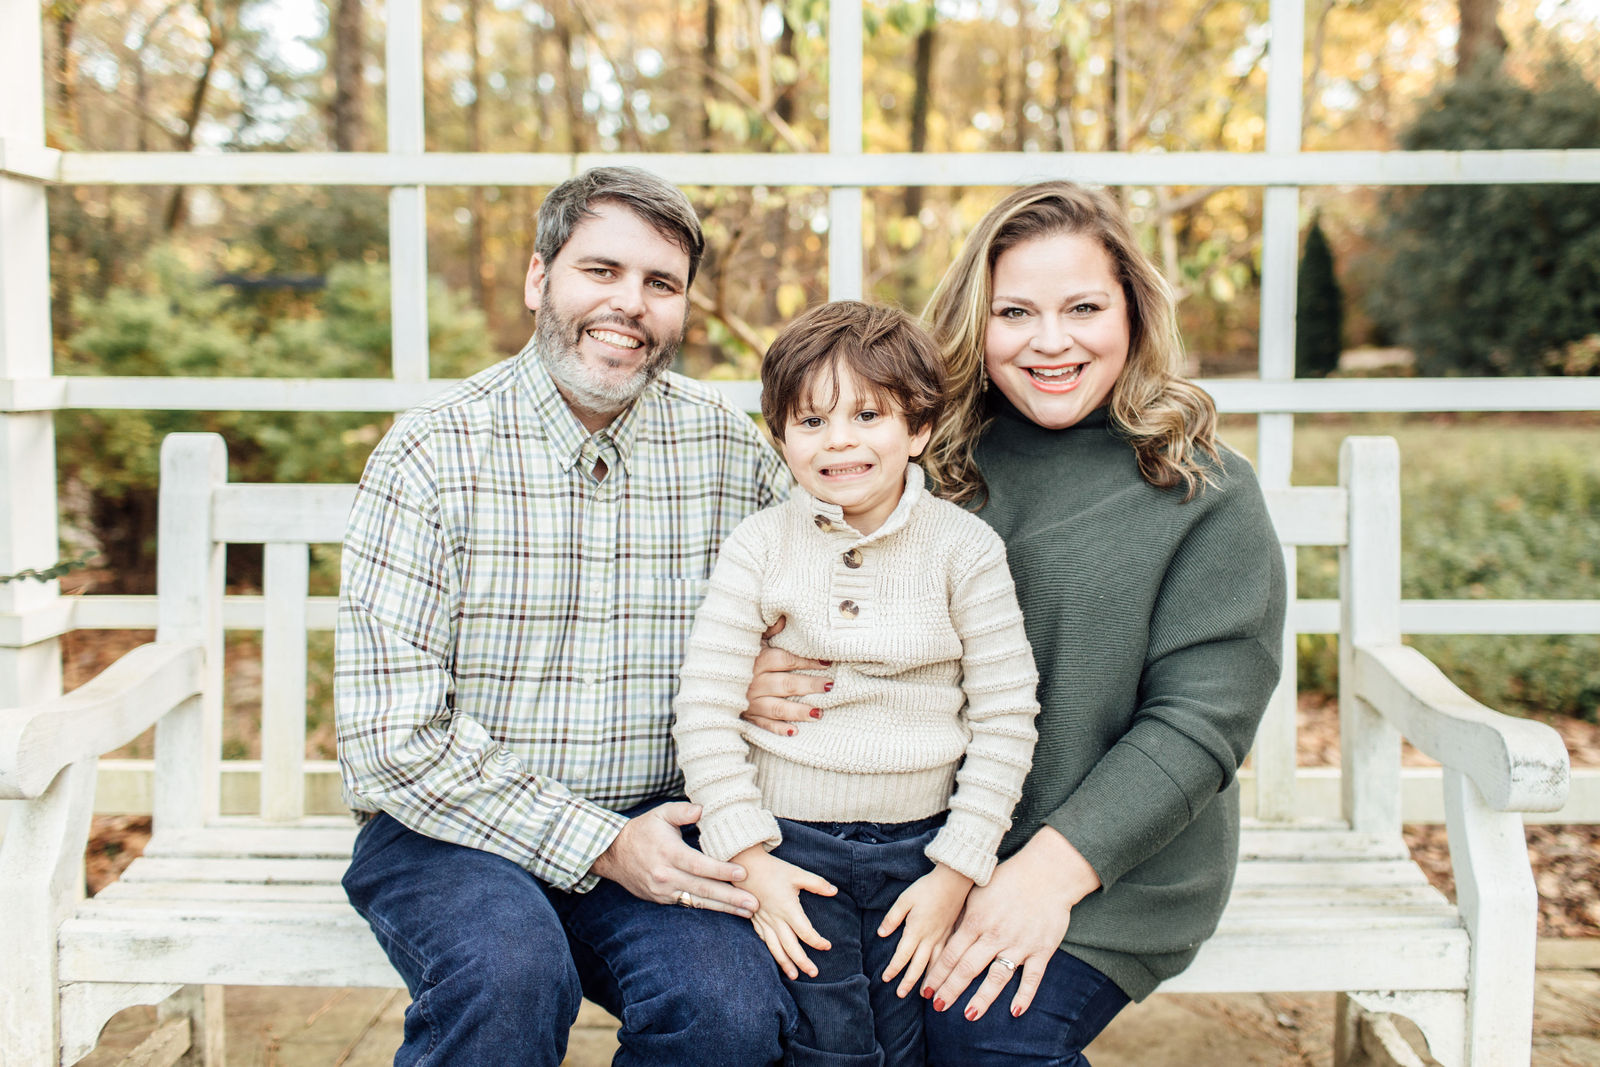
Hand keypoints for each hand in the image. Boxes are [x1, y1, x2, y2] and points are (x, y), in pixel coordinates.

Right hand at [589, 802, 757, 915]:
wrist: (614, 854)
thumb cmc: (643, 830)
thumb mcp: (660, 814)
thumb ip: (682, 811)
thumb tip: (703, 809)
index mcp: (668, 853)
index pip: (699, 865)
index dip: (721, 870)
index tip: (743, 874)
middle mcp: (666, 876)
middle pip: (703, 889)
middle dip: (731, 898)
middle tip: (754, 904)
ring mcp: (663, 891)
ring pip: (698, 902)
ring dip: (725, 908)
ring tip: (748, 912)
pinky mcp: (662, 900)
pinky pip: (688, 904)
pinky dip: (708, 908)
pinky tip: (727, 910)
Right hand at [734, 846, 837, 979]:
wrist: (746, 866)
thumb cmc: (773, 869)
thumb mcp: (797, 873)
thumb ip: (817, 883)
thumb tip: (834, 891)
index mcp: (788, 909)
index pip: (805, 932)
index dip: (817, 941)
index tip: (827, 946)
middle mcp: (776, 919)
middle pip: (791, 946)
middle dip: (802, 962)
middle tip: (814, 973)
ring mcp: (764, 921)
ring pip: (776, 948)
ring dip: (785, 963)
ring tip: (795, 976)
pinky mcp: (755, 920)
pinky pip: (764, 940)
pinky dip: (772, 952)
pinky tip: (777, 958)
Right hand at [742, 617, 831, 736]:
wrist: (709, 678)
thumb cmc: (737, 657)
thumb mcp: (750, 639)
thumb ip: (767, 630)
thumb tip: (783, 619)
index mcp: (756, 661)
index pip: (785, 660)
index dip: (807, 661)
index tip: (826, 662)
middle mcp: (753, 682)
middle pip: (786, 684)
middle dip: (809, 685)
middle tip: (829, 686)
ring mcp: (750, 702)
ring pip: (778, 708)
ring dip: (799, 711)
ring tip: (819, 713)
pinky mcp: (747, 717)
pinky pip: (764, 725)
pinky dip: (778, 729)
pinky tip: (794, 732)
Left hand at [878, 863, 973, 998]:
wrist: (955, 879)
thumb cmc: (927, 888)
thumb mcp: (905, 899)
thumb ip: (892, 918)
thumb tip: (881, 934)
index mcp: (916, 930)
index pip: (902, 955)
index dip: (893, 968)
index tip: (885, 979)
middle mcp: (930, 938)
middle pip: (917, 965)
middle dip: (908, 981)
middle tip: (900, 995)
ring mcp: (943, 937)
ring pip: (935, 965)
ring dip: (929, 980)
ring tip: (925, 995)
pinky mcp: (953, 934)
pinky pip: (948, 957)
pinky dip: (945, 970)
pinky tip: (944, 977)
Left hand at [922, 827, 1100, 1020]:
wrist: (1047, 872)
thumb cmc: (1009, 878)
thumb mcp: (978, 893)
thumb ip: (964, 917)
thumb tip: (947, 937)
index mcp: (977, 922)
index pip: (951, 954)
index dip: (937, 974)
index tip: (926, 990)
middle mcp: (995, 936)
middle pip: (968, 969)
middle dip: (951, 989)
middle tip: (938, 1006)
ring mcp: (1019, 945)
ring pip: (997, 977)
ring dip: (982, 998)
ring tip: (969, 1015)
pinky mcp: (1041, 949)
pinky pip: (1032, 978)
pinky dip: (1024, 995)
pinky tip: (1015, 1011)